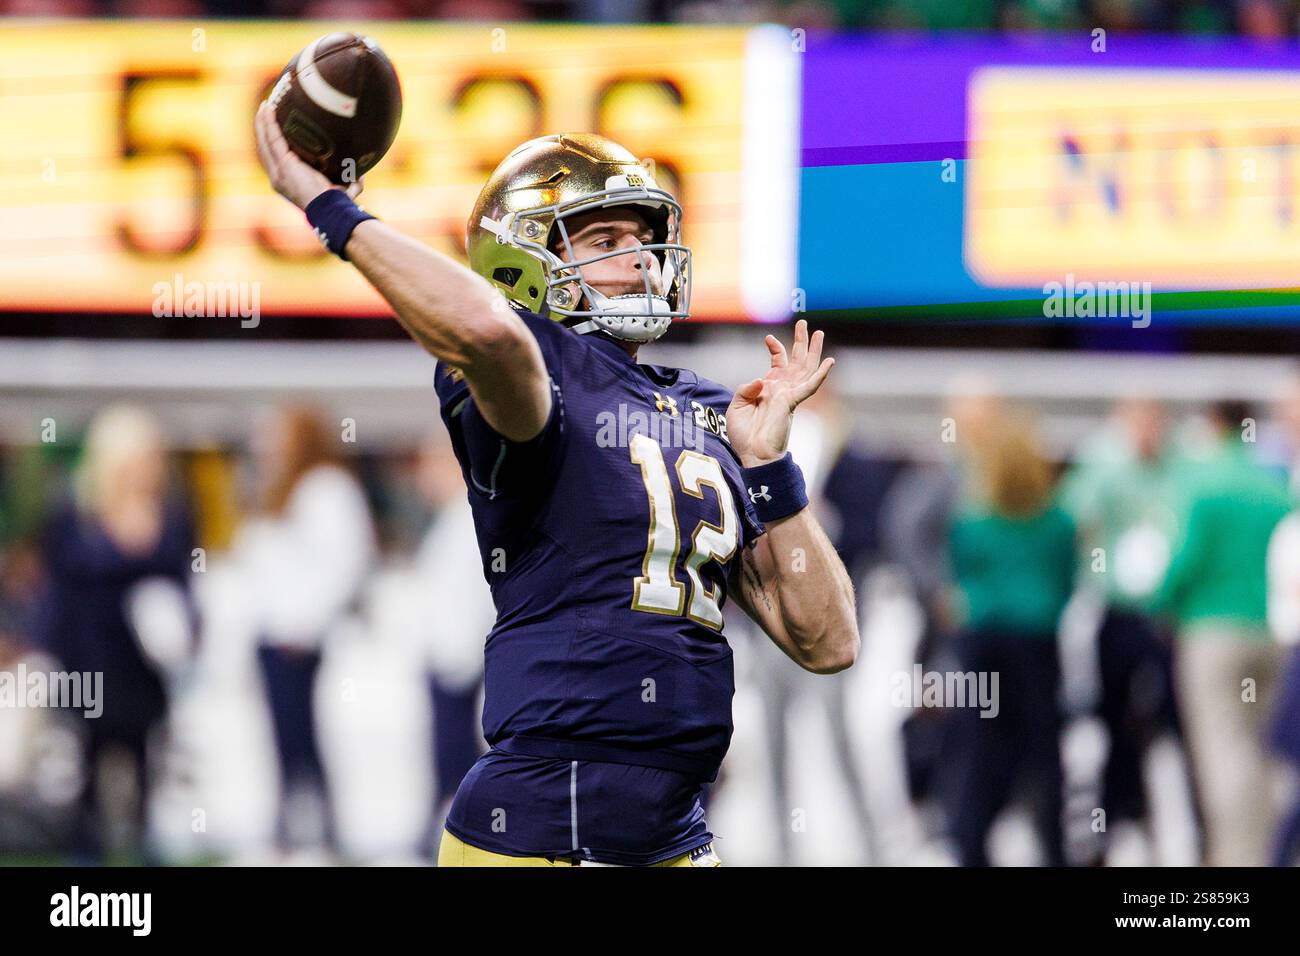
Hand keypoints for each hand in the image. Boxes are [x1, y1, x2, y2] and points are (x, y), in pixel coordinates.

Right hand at [253, 101, 361, 209]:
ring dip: (262, 122)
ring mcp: (279, 172)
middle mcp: (278, 178)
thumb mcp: (341, 190)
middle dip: (262, 129)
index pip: (273, 159)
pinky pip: (273, 138)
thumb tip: (361, 175)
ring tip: (265, 105)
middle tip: (265, 110)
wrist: (333, 211)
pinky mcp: (284, 165)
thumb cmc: (338, 204)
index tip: (273, 127)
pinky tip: (268, 108)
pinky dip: (269, 123)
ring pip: (265, 141)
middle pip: (264, 148)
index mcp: (286, 182)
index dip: (270, 143)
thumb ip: (348, 182)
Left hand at [726, 319, 833, 467]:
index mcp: (770, 389)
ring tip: (819, 333)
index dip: (775, 348)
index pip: (777, 363)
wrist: (753, 455)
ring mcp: (789, 396)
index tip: (769, 337)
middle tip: (804, 324)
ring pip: (805, 369)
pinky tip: (830, 362)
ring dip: (813, 351)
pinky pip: (809, 386)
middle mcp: (782, 390)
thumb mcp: (737, 406)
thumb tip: (762, 379)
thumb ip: (746, 389)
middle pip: (796, 361)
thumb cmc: (745, 435)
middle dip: (800, 342)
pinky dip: (820, 374)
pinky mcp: (792, 403)